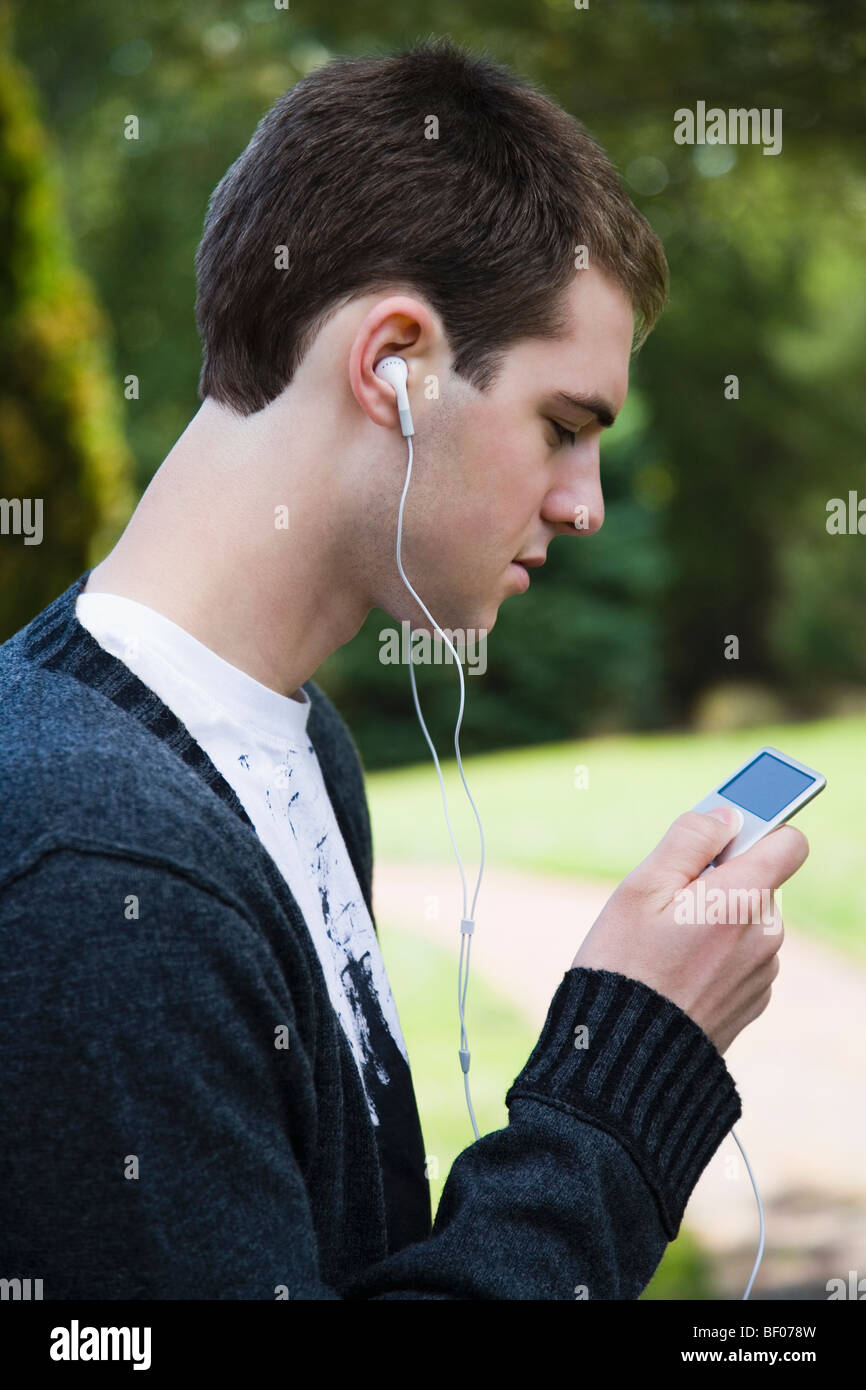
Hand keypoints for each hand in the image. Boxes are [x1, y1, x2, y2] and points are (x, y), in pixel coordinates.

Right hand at [571, 806, 808, 1053]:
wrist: (624, 1058)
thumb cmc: (623, 965)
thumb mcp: (640, 888)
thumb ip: (690, 840)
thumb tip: (728, 814)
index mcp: (742, 899)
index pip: (789, 841)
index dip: (760, 827)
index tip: (728, 830)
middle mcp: (765, 934)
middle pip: (757, 881)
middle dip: (719, 881)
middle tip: (667, 902)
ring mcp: (763, 972)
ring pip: (746, 919)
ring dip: (715, 919)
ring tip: (664, 945)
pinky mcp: (753, 1000)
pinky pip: (742, 956)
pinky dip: (715, 954)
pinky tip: (676, 972)